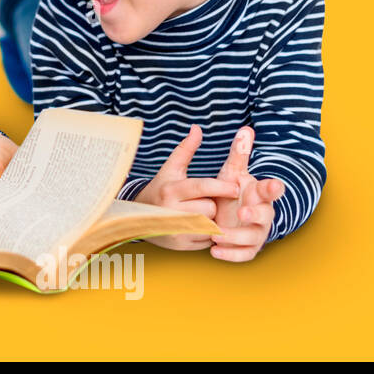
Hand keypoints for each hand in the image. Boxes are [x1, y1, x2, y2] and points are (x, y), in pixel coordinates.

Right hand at [134, 125, 239, 249]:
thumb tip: (197, 128)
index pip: (201, 187)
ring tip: (201, 213)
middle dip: (213, 204)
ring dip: (212, 219)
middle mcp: (171, 210)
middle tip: (205, 201)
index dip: (221, 187)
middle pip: (210, 208)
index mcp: (171, 190)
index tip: (236, 187)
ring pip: (210, 225)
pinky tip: (197, 226)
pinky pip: (207, 239)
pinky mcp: (180, 244)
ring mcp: (175, 229)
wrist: (137, 218)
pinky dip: (207, 233)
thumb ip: (186, 149)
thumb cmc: (160, 189)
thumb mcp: (170, 169)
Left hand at [210, 127, 283, 261]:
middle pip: (266, 215)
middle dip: (256, 213)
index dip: (273, 188)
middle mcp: (262, 214)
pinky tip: (214, 251)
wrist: (225, 215)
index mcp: (259, 194)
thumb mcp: (232, 173)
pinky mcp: (246, 247)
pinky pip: (243, 254)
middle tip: (241, 211)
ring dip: (237, 237)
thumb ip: (238, 155)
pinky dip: (230, 255)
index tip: (273, 185)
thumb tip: (246, 129)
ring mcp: (255, 232)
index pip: (271, 190)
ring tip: (217, 235)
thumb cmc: (231, 192)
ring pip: (253, 237)